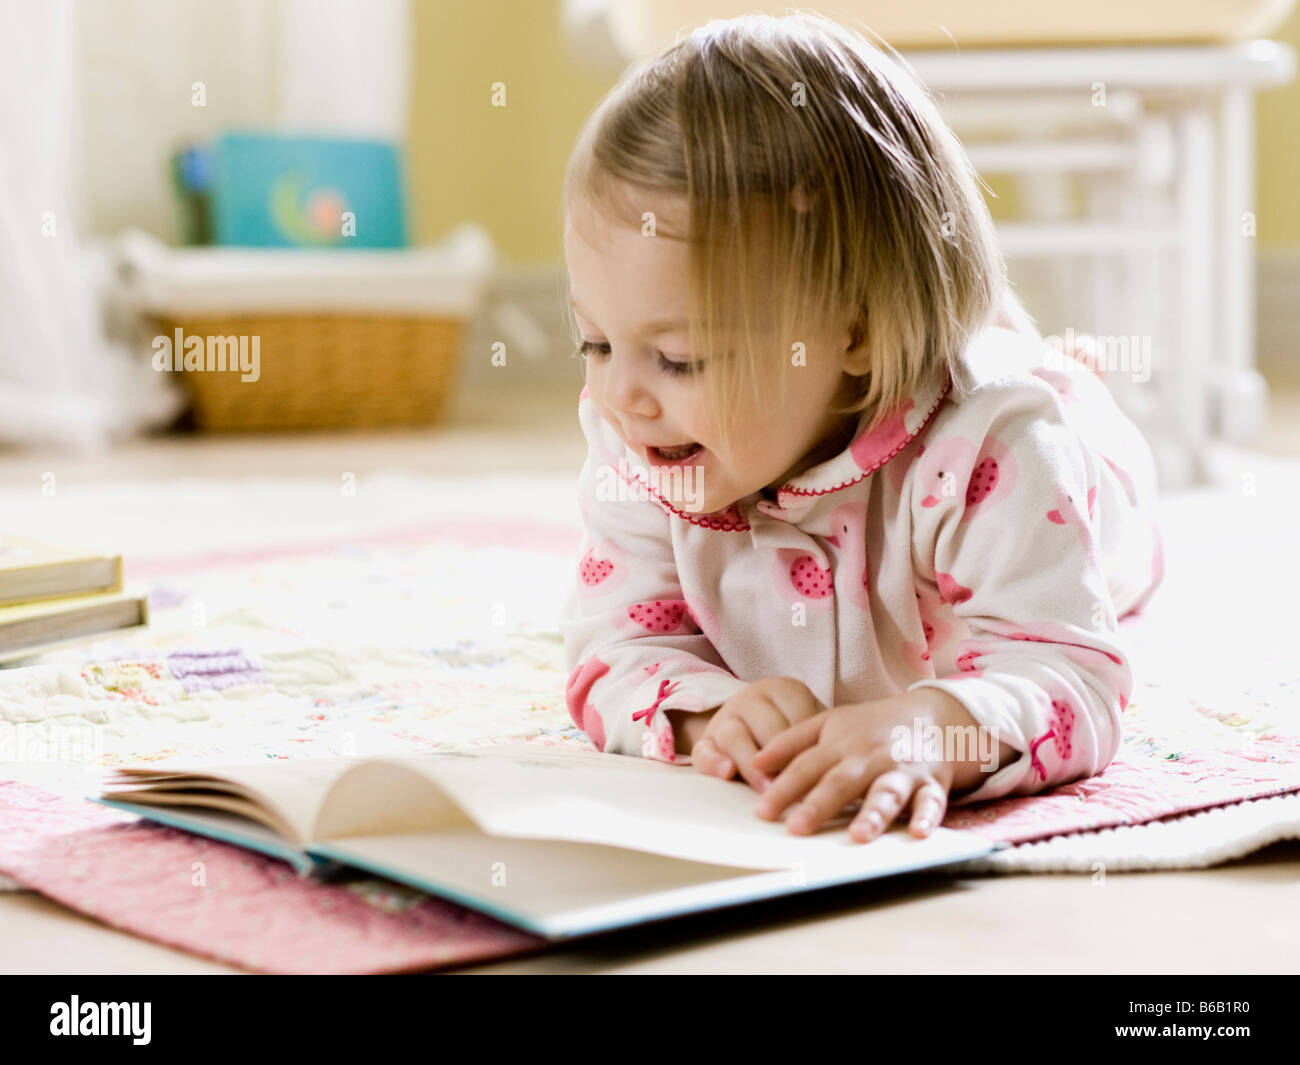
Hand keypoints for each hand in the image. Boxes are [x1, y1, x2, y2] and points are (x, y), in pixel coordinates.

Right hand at [683, 677, 828, 791]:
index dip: (812, 749)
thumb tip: (843, 772)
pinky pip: (704, 750)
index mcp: (783, 690)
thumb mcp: (809, 726)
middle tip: (803, 792)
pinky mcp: (704, 742)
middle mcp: (751, 698)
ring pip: (735, 736)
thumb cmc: (791, 730)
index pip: (799, 717)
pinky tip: (727, 773)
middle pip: (768, 727)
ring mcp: (725, 719)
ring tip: (769, 790)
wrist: (748, 726)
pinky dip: (714, 762)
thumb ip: (821, 742)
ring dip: (753, 766)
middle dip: (784, 762)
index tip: (828, 776)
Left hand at [751, 688, 1012, 842]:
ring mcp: (901, 771)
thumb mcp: (829, 724)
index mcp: (841, 744)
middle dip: (820, 805)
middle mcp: (870, 758)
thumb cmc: (872, 726)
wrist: (933, 715)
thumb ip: (791, 742)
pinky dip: (928, 817)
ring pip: (886, 793)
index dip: (784, 789)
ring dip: (873, 814)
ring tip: (858, 835)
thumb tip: (755, 763)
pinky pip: (931, 802)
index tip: (762, 812)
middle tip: (798, 828)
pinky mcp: (931, 784)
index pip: (807, 767)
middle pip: (842, 781)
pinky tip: (918, 833)